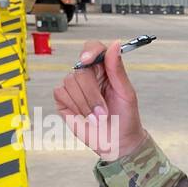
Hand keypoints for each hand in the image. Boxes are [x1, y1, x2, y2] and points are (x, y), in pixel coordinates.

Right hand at [53, 39, 147, 160]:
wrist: (117, 142)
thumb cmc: (125, 117)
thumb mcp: (126, 93)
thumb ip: (117, 69)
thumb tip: (116, 44)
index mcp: (104, 69)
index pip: (93, 48)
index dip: (89, 52)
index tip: (87, 60)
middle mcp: (88, 74)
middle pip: (81, 71)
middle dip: (92, 95)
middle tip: (103, 113)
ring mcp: (74, 86)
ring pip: (70, 82)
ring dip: (85, 104)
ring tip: (97, 118)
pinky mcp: (63, 99)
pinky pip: (61, 93)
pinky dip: (75, 107)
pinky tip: (84, 116)